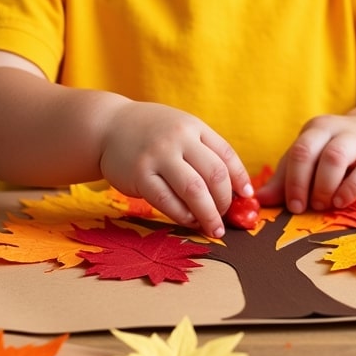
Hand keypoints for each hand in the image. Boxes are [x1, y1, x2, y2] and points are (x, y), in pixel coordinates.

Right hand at [98, 100, 252, 237]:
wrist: (108, 126)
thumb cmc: (150, 132)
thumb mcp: (180, 128)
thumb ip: (203, 149)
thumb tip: (234, 187)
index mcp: (193, 127)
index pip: (226, 155)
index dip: (240, 179)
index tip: (247, 196)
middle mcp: (178, 138)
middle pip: (214, 174)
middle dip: (225, 201)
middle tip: (225, 216)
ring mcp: (158, 156)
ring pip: (194, 190)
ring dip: (208, 214)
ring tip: (214, 229)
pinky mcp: (140, 175)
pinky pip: (167, 201)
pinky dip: (182, 215)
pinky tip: (189, 220)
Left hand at [255, 114, 355, 212]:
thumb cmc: (336, 154)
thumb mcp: (310, 163)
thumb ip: (285, 181)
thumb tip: (258, 201)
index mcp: (315, 129)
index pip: (297, 152)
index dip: (292, 181)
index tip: (292, 206)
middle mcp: (335, 129)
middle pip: (312, 151)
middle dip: (304, 183)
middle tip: (306, 207)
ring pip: (336, 156)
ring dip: (325, 186)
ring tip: (324, 205)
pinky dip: (352, 188)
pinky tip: (342, 201)